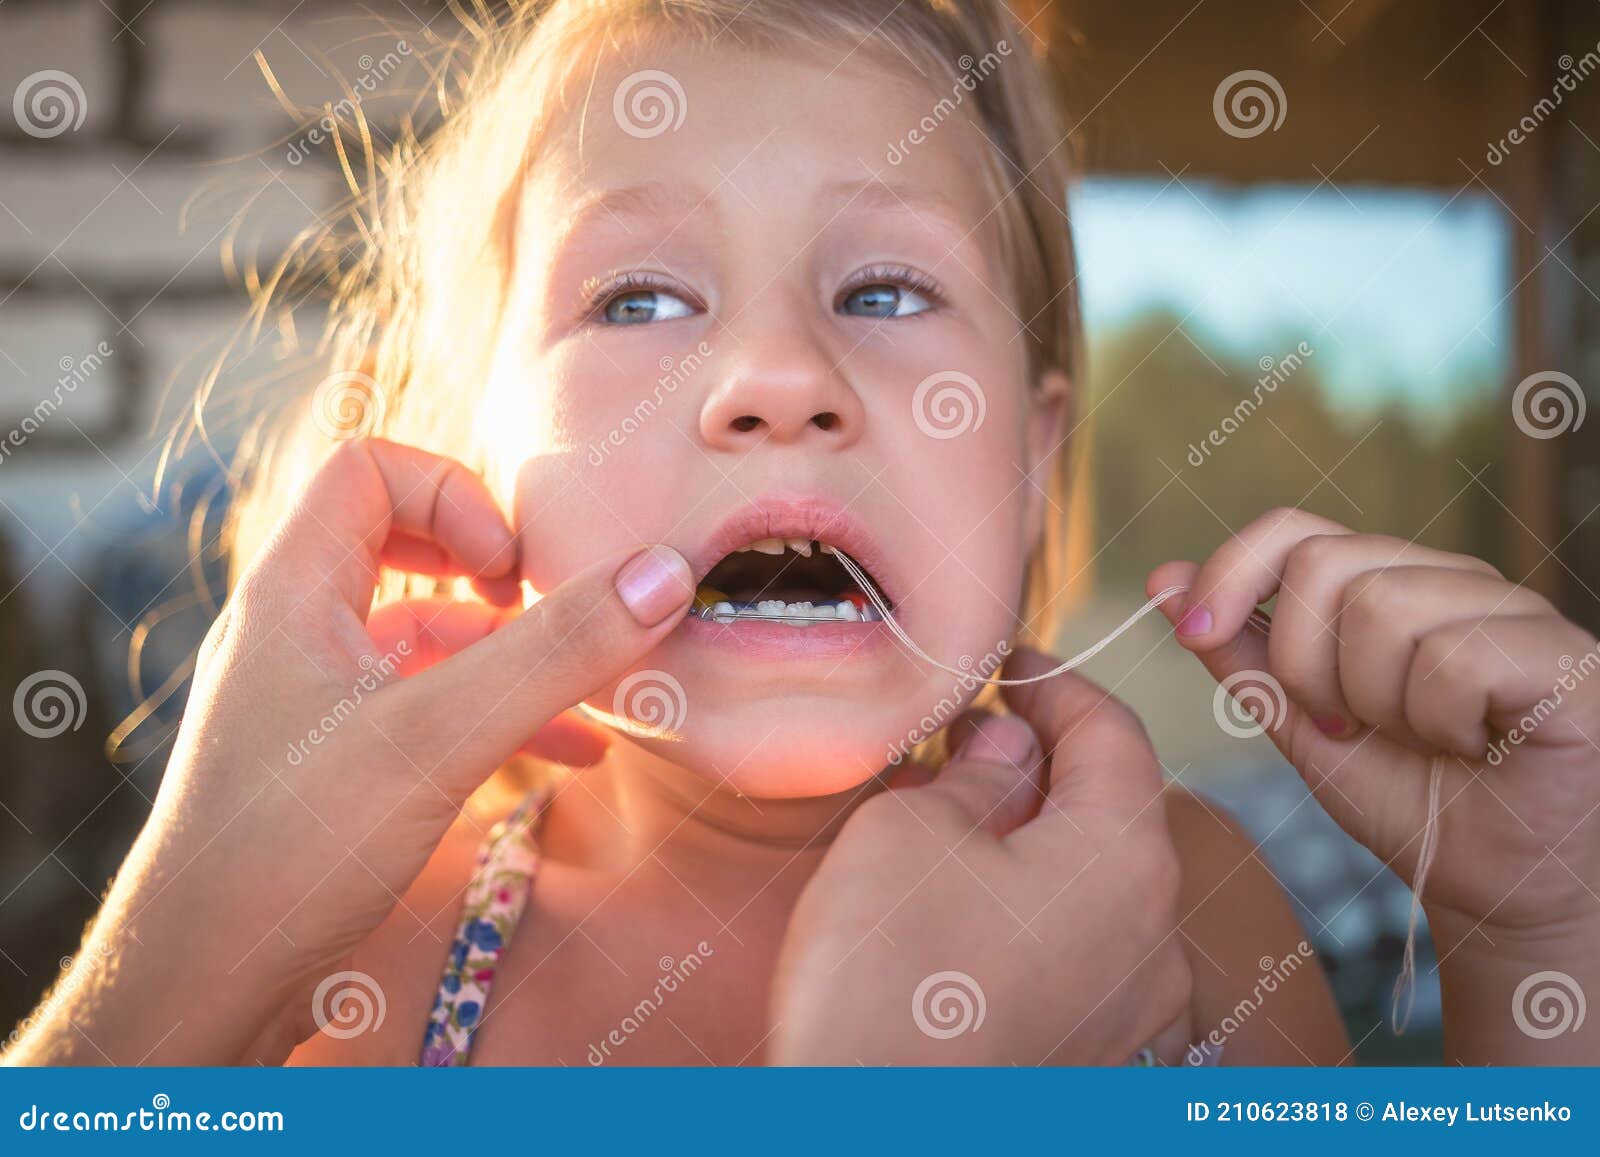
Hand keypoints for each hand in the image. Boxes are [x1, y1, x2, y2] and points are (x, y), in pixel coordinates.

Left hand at [7, 438, 693, 1065]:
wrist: (200, 990)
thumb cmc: (286, 853)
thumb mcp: (435, 739)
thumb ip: (552, 655)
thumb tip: (663, 575)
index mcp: (294, 593)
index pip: (370, 469)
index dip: (455, 493)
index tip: (513, 567)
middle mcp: (297, 633)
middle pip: (403, 544)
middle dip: (493, 570)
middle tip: (544, 608)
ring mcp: (314, 700)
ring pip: (426, 638)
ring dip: (511, 654)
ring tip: (591, 695)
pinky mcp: (335, 764)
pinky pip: (428, 708)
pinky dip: (497, 715)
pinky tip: (568, 757)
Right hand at [769, 650, 1189, 1064]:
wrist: (874, 1140)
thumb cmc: (888, 984)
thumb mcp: (911, 835)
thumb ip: (976, 777)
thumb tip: (1009, 749)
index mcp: (1124, 860)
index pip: (1115, 735)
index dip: (1059, 685)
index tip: (1012, 667)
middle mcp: (1154, 937)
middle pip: (1113, 812)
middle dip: (1043, 765)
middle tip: (967, 742)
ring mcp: (1134, 1011)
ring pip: (1098, 887)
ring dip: (1037, 840)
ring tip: (954, 825)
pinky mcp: (1096, 1060)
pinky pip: (1083, 954)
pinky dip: (1038, 911)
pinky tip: (969, 912)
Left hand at [1151, 507, 1599, 1061]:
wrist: (1496, 887)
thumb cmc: (1410, 802)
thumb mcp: (1299, 728)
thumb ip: (1240, 654)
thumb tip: (1163, 582)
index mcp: (1384, 582)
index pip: (1291, 530)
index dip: (1230, 572)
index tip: (1194, 635)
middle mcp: (1447, 578)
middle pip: (1321, 565)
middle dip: (1304, 666)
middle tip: (1347, 726)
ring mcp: (1509, 607)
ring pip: (1383, 607)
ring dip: (1377, 702)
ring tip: (1418, 739)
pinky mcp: (1559, 652)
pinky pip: (1452, 657)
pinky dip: (1439, 722)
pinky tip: (1472, 746)